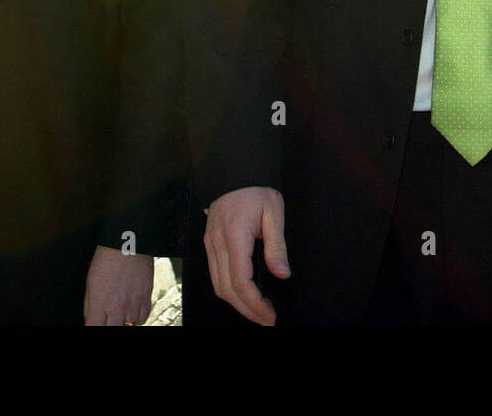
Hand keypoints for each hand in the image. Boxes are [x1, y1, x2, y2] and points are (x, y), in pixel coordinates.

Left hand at [83, 246, 153, 325]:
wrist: (129, 243)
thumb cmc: (108, 258)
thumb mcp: (91, 281)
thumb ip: (89, 305)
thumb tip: (90, 320)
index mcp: (100, 301)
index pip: (93, 328)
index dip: (94, 327)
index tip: (95, 323)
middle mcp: (117, 305)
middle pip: (113, 329)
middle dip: (110, 324)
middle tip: (109, 318)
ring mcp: (134, 302)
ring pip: (130, 326)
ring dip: (124, 322)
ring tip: (121, 312)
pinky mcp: (146, 297)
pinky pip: (143, 318)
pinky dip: (137, 318)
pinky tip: (132, 310)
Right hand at [205, 186, 289, 325]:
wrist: (235, 170)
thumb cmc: (256, 189)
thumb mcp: (274, 213)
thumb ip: (276, 246)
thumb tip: (282, 274)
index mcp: (234, 236)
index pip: (241, 281)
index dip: (255, 303)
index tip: (270, 315)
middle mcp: (217, 243)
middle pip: (226, 289)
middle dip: (247, 310)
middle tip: (267, 320)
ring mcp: (210, 244)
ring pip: (217, 285)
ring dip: (236, 303)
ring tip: (257, 312)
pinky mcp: (209, 243)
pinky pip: (215, 274)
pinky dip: (228, 290)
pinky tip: (243, 295)